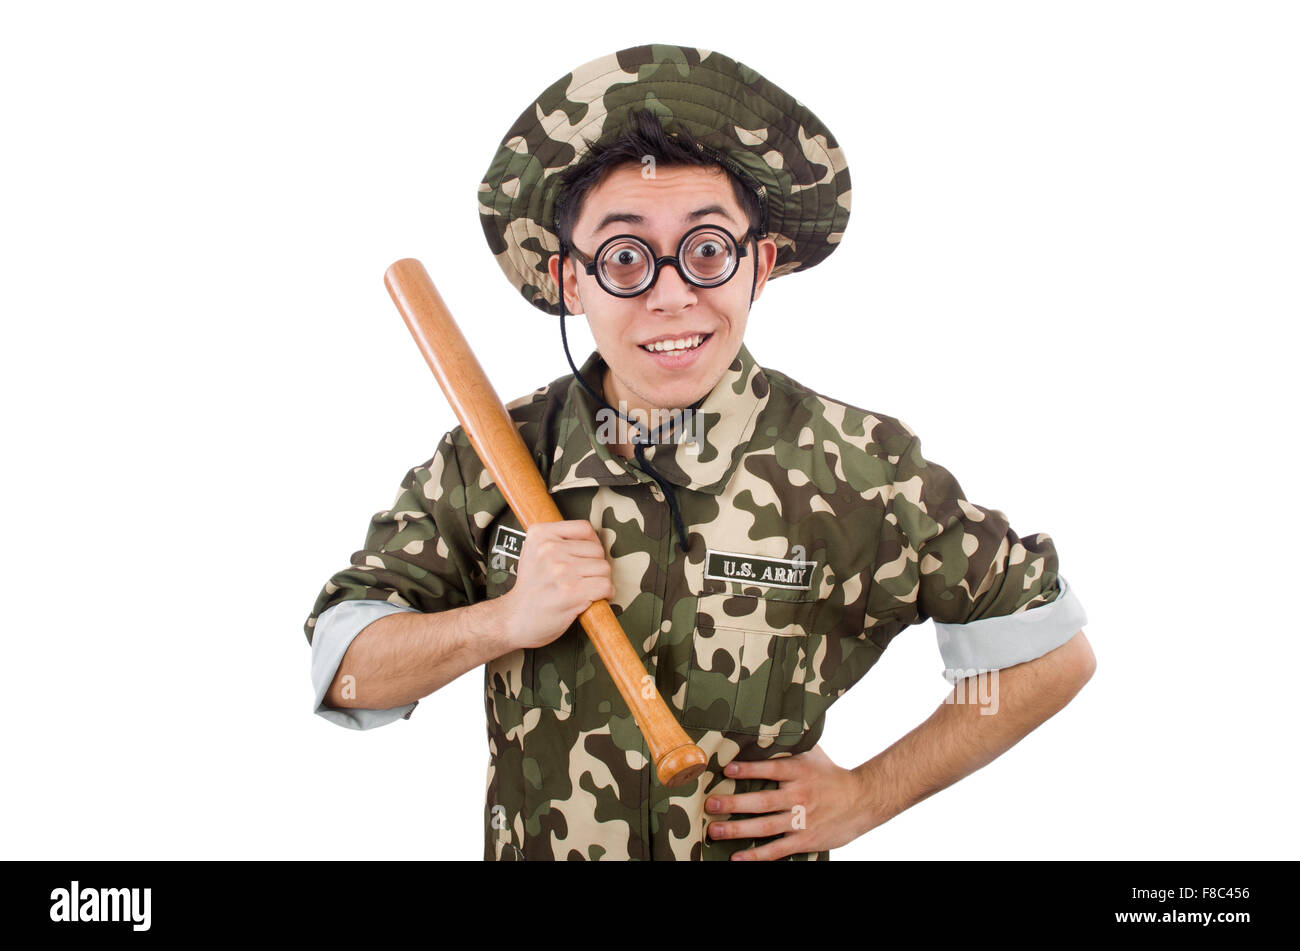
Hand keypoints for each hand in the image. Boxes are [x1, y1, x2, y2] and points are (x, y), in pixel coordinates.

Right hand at [496, 520, 614, 649]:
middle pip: (597, 550)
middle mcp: (549, 549)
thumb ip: (558, 539)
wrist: (516, 618)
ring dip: (601, 580)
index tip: (588, 556)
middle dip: (596, 565)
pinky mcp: (571, 591)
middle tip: (584, 577)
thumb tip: (592, 539)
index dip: (592, 543)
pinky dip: (606, 593)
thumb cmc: (530, 588)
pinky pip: (605, 585)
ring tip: (586, 588)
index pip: (584, 528)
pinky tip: (594, 597)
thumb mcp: (533, 552)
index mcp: (540, 535)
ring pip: (604, 568)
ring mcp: (560, 570)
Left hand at [704, 745, 872, 860]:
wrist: (862, 800)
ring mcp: (801, 820)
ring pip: (765, 826)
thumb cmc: (830, 774)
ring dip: (737, 829)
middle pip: (762, 801)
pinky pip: (777, 849)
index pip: (771, 769)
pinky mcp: (804, 840)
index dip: (749, 769)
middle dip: (734, 803)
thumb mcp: (812, 753)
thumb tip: (762, 727)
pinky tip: (737, 857)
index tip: (727, 769)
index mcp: (799, 772)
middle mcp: (799, 796)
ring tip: (713, 830)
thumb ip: (789, 744)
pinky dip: (757, 855)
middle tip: (710, 804)